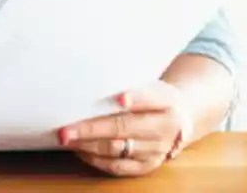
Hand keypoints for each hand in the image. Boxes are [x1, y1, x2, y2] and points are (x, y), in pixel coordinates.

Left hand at [58, 81, 191, 176]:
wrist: (180, 118)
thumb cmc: (155, 97)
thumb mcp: (150, 84)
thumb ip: (128, 84)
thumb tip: (91, 80)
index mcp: (168, 102)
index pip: (151, 99)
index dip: (136, 98)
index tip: (119, 98)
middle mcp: (166, 129)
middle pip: (125, 127)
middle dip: (92, 129)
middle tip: (66, 129)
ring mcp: (158, 150)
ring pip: (119, 149)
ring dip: (89, 145)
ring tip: (66, 139)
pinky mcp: (149, 165)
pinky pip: (120, 166)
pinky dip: (98, 160)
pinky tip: (80, 151)